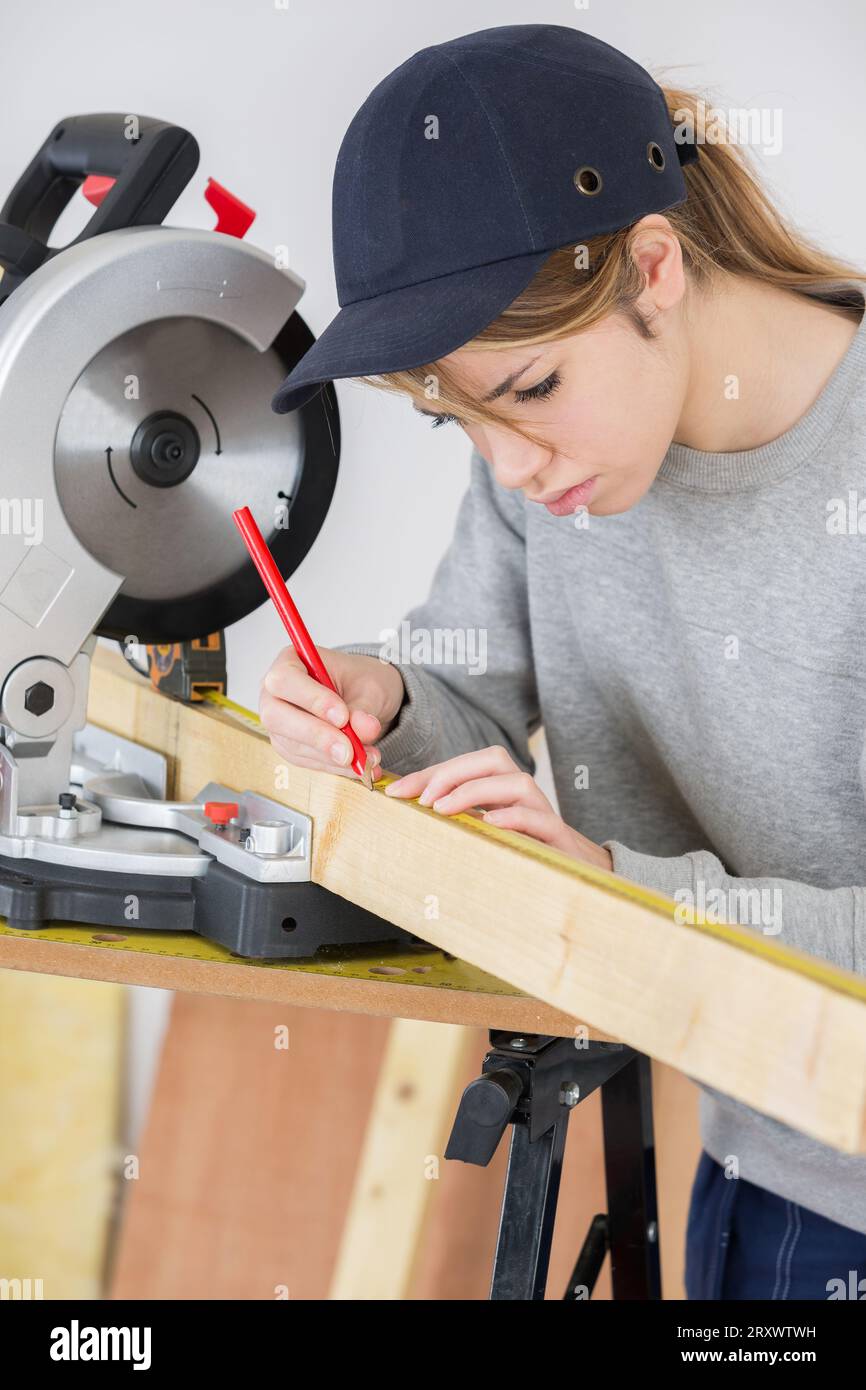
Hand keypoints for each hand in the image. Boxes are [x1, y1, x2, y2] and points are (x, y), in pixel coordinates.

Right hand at [259, 646, 404, 777]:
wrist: (366, 698)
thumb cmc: (362, 680)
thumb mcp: (371, 687)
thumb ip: (364, 707)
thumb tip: (364, 729)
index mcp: (290, 661)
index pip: (285, 679)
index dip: (311, 699)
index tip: (342, 717)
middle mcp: (275, 693)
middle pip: (277, 716)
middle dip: (316, 736)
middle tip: (349, 751)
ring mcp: (280, 723)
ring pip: (293, 745)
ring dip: (332, 757)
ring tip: (368, 758)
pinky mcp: (291, 747)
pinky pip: (307, 761)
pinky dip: (336, 767)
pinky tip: (360, 766)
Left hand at [385, 745, 613, 870]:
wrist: (573, 876)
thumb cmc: (520, 853)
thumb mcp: (482, 834)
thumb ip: (456, 820)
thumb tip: (407, 814)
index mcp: (501, 788)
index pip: (465, 765)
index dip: (429, 773)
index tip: (396, 791)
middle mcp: (522, 793)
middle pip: (493, 759)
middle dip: (452, 772)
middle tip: (422, 798)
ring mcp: (543, 812)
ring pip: (518, 782)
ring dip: (476, 790)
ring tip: (444, 809)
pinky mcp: (558, 837)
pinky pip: (540, 818)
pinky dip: (514, 817)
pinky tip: (490, 825)